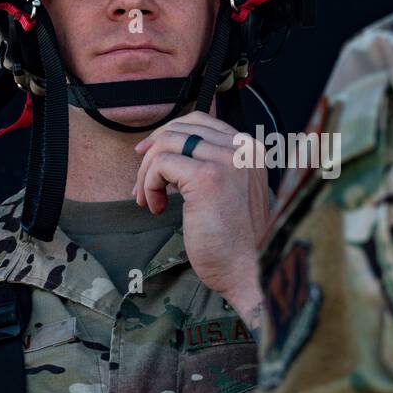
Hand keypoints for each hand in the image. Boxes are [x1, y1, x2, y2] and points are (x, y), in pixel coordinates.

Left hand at [133, 112, 267, 324]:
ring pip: (166, 144)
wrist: (250, 272)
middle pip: (180, 128)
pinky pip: (161, 164)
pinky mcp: (206, 178)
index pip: (200, 121)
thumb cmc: (237, 242)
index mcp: (251, 150)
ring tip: (149, 200)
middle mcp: (242, 148)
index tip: (149, 157)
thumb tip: (167, 148)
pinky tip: (156, 209)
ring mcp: (226, 161)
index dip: (168, 135)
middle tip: (142, 184)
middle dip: (152, 153)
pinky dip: (149, 186)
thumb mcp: (231, 191)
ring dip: (147, 173)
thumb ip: (211, 165)